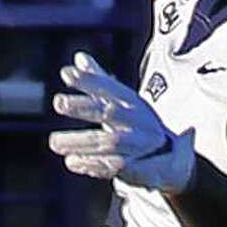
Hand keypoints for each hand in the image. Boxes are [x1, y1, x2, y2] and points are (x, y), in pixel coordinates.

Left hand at [50, 50, 195, 189]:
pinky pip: (114, 167)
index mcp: (133, 103)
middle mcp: (138, 122)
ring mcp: (139, 146)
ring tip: (53, 142)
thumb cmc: (139, 127)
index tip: (66, 74)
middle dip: (84, 107)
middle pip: (110, 112)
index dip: (89, 81)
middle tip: (57, 102)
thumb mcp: (123, 102)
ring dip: (81, 142)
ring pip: (109, 141)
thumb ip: (100, 81)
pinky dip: (93, 165)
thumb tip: (79, 57)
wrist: (172, 160)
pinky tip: (72, 162)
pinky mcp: (139, 169)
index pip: (110, 88)